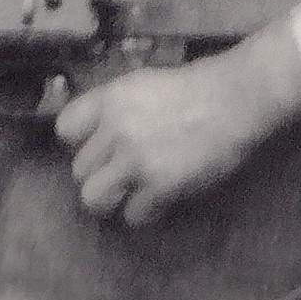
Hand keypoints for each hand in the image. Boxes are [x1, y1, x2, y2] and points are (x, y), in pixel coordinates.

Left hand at [55, 44, 299, 229]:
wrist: (236, 98)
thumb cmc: (197, 87)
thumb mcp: (144, 85)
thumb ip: (116, 109)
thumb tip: (99, 135)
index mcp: (110, 99)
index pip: (64, 129)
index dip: (81, 142)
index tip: (100, 147)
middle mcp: (115, 130)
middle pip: (79, 170)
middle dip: (101, 173)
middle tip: (125, 172)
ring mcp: (135, 160)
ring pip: (93, 198)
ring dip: (112, 199)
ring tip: (132, 193)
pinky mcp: (158, 186)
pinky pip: (133, 214)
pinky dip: (147, 211)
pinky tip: (162, 199)